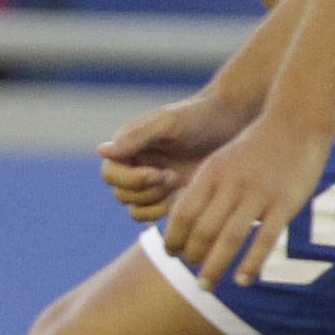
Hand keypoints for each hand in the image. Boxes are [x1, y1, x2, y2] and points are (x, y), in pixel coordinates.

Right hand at [97, 89, 252, 220]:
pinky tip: (188, 197)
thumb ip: (136, 138)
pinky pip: (157, 217)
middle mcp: (136, 166)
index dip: (130, 179)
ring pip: (137, 210)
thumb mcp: (168, 123)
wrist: (232, 123)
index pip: (110, 174)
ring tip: (180, 187)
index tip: (158, 173)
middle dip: (147, 191)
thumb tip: (101, 151)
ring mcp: (153, 184)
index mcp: (128, 146)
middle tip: (174, 178)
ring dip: (156, 205)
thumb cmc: (199, 117)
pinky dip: (169, 213)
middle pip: (121, 195)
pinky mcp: (172, 198)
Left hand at [160, 110, 334, 289]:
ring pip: (228, 238)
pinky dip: (251, 263)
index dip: (173, 237)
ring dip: (214, 267)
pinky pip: (265, 239)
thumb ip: (206, 187)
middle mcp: (231, 184)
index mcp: (212, 172)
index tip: (172, 254)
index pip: (182, 212)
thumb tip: (185, 219)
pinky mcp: (285, 203)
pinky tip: (243, 281)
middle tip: (191, 272)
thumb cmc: (259, 145)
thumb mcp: (224, 159)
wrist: (298, 119)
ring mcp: (258, 194)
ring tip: (206, 286)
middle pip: (201, 230)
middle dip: (191, 256)